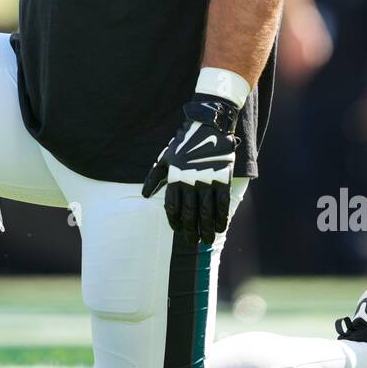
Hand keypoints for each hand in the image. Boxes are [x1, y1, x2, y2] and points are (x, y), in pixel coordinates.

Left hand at [141, 96, 240, 244]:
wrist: (209, 125)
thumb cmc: (185, 142)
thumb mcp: (165, 157)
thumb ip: (154, 177)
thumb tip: (144, 195)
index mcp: (175, 177)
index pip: (172, 207)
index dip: (175, 221)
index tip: (178, 229)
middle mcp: (189, 182)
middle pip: (189, 214)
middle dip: (190, 231)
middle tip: (192, 242)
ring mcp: (207, 181)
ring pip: (206, 212)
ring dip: (206, 229)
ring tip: (206, 240)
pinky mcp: (222, 179)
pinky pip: (222, 204)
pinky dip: (221, 218)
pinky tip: (220, 227)